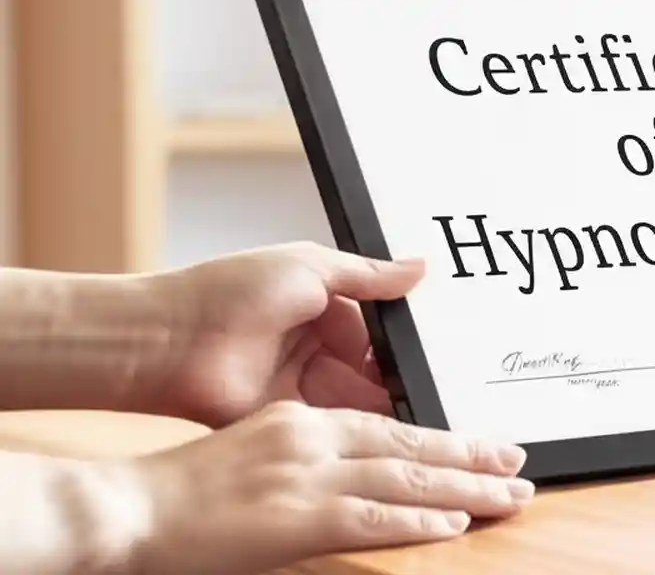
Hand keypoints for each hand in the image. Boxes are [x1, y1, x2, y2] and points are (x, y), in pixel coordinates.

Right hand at [121, 401, 531, 573]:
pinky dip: (419, 521)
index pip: (390, 427)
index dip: (443, 440)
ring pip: (407, 480)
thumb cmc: (184, 491)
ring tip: (511, 495)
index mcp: (302, 421)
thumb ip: (307, 460)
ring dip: (466, 489)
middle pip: (412, 445)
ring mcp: (308, 476)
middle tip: (519, 464)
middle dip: (471, 457)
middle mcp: (313, 438)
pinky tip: (455, 522)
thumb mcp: (254, 453)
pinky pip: (374, 518)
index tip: (481, 447)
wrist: (129, 508)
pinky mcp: (299, 517)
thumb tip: (351, 483)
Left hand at [152, 242, 423, 425]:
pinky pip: (329, 426)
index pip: (377, 331)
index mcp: (321, 307)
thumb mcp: (312, 266)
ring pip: (354, 400)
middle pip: (370, 370)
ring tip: (423, 413)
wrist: (170, 338)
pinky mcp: (282, 418)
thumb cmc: (231, 290)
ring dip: (382, 407)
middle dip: (398, 380)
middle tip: (438, 391)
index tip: (441, 356)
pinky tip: (388, 433)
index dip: (404, 346)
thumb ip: (370, 275)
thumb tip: (421, 266)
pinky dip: (355, 430)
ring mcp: (297, 384)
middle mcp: (311, 346)